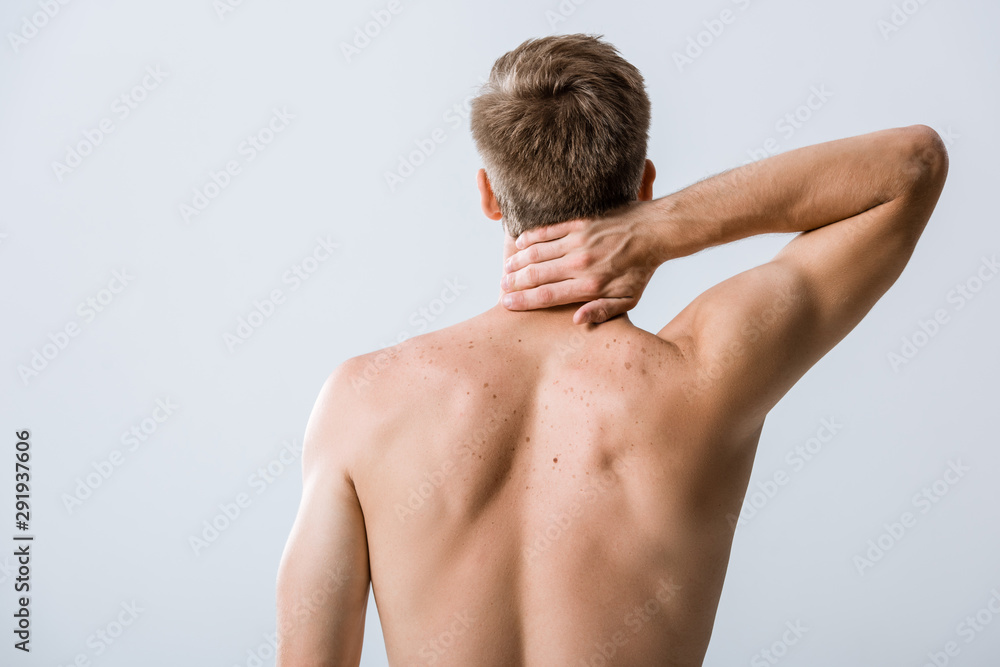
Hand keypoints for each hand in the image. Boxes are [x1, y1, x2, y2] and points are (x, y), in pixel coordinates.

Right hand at [500, 200, 664, 323]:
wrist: (653, 232)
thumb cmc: (640, 270)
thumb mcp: (628, 300)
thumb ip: (602, 311)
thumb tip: (576, 321)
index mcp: (589, 285)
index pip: (547, 295)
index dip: (523, 300)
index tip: (507, 303)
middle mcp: (580, 263)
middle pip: (536, 274)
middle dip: (514, 282)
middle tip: (502, 287)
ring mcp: (578, 240)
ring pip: (537, 252)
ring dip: (517, 261)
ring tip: (506, 269)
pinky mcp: (579, 223)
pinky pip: (548, 231)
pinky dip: (530, 237)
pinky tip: (519, 244)